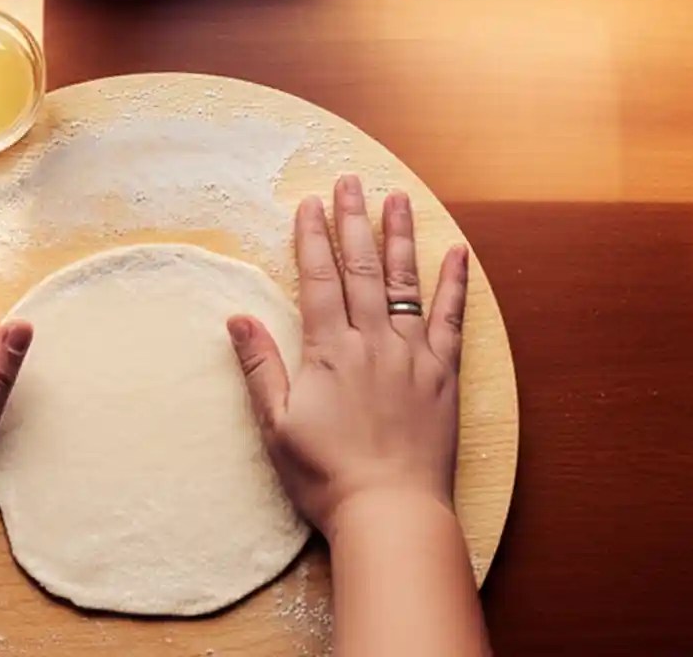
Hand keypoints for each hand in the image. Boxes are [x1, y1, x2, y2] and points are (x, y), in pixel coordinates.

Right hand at [227, 174, 468, 537]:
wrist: (389, 511)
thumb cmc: (326, 475)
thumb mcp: (276, 425)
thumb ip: (260, 366)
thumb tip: (236, 318)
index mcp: (329, 351)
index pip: (319, 280)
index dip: (312, 239)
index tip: (309, 204)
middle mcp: (373, 343)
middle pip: (361, 269)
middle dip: (353, 222)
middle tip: (350, 182)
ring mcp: (412, 355)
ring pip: (404, 284)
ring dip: (399, 238)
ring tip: (397, 198)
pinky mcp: (443, 375)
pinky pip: (451, 320)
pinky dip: (454, 284)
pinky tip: (456, 253)